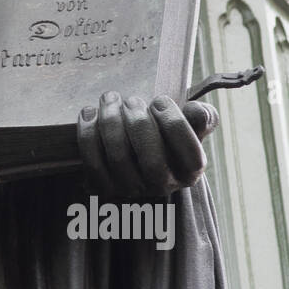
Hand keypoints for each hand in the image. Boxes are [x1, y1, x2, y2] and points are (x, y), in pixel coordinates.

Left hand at [77, 91, 218, 197]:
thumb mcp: (189, 125)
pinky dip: (88, 133)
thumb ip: (201, 117)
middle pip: (152, 162)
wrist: (134, 152)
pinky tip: (90, 112)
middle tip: (131, 101)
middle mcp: (163, 185)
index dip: (175, 124)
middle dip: (139, 124)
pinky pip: (93, 162)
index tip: (160, 101)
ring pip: (119, 158)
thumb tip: (197, 111)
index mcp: (190, 171)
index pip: (191, 155)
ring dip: (111, 121)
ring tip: (110, 99)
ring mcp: (132, 189)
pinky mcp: (105, 186)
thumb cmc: (165, 133)